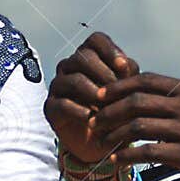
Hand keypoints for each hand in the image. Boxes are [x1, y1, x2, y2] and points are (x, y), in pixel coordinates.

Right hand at [46, 32, 137, 161]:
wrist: (99, 140)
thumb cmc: (114, 108)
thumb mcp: (126, 89)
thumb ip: (128, 74)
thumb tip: (127, 66)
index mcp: (89, 55)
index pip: (96, 40)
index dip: (110, 50)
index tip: (124, 67)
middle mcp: (71, 66)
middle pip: (83, 57)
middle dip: (104, 74)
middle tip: (118, 91)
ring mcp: (59, 85)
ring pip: (73, 79)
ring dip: (93, 92)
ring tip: (107, 106)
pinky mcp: (51, 107)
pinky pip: (62, 104)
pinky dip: (79, 111)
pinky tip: (92, 118)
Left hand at [93, 73, 179, 180]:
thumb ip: (175, 99)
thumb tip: (138, 95)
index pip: (145, 80)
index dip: (118, 86)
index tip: (100, 95)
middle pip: (137, 102)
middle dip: (109, 111)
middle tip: (94, 122)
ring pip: (138, 127)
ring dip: (114, 134)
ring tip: (101, 142)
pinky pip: (149, 152)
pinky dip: (128, 156)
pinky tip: (117, 160)